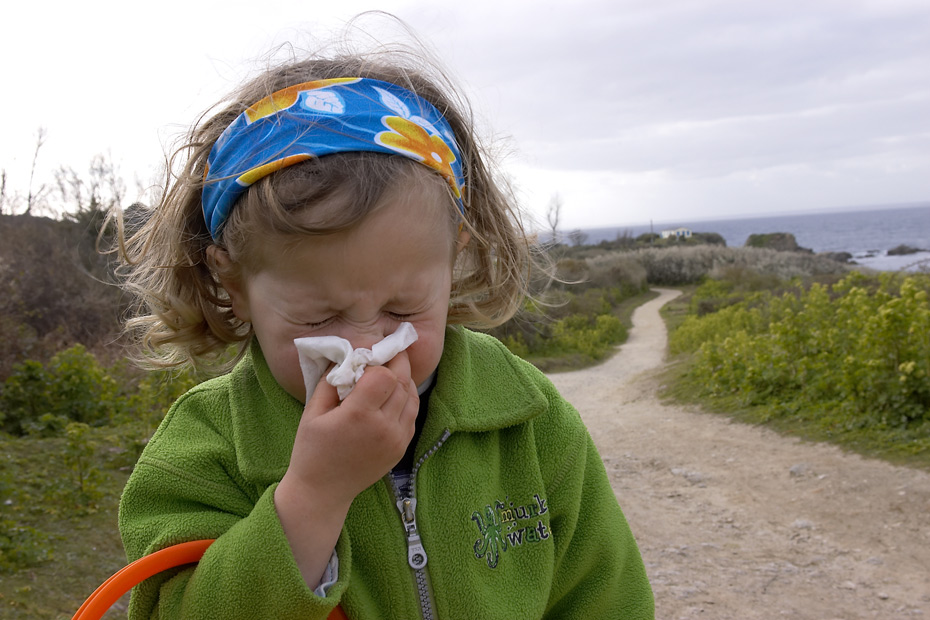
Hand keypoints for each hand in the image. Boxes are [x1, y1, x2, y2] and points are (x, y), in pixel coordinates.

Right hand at [286, 350, 418, 503]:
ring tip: (390, 372)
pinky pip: (412, 415)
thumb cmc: (312, 450)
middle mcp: (383, 427)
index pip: (386, 375)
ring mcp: (396, 440)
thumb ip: (331, 380)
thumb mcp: (313, 411)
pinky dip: (406, 400)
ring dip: (403, 381)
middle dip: (396, 363)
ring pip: (412, 397)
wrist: (323, 492)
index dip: (379, 361)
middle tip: (387, 352)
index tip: (369, 356)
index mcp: (359, 415)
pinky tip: (393, 394)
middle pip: (402, 382)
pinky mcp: (401, 448)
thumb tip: (349, 357)